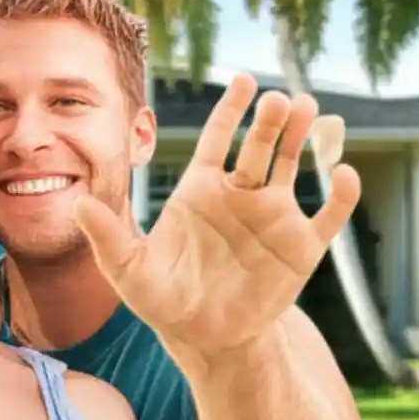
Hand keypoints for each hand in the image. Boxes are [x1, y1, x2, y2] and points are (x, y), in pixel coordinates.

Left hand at [74, 73, 359, 362]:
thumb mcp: (129, 269)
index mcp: (200, 188)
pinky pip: (328, 215)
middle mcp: (239, 194)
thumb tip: (76, 203)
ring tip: (310, 109)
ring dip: (302, 137)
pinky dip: (340, 195)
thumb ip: (107, 235)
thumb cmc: (163, 299)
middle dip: (268, 121)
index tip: (243, 80)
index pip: (217, 138)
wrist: (206, 338)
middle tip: (278, 99)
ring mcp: (273, 217)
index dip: (230, 109)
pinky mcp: (302, 247)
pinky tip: (342, 173)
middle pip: (257, 146)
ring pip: (291, 165)